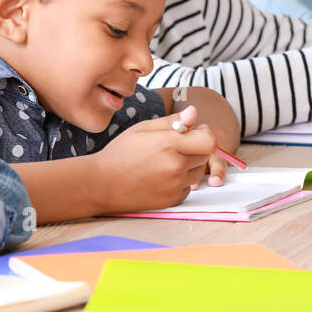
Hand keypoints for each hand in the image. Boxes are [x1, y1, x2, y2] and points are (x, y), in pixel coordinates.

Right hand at [94, 105, 216, 210]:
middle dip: (197, 148)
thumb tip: (194, 112)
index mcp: (169, 144)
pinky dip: (181, 181)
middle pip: (206, 155)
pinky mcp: (172, 199)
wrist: (102, 184)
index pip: (209, 141)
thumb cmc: (121, 152)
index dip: (205, 134)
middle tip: (178, 146)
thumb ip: (172, 121)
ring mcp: (175, 185)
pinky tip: (162, 176)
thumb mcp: (143, 128)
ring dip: (191, 165)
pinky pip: (188, 187)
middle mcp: (175, 166)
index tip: (194, 132)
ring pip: (199, 172)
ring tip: (167, 161)